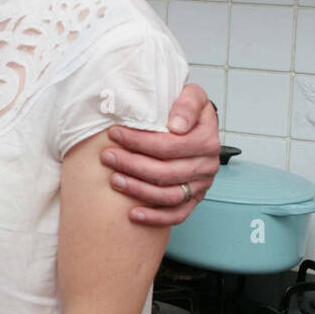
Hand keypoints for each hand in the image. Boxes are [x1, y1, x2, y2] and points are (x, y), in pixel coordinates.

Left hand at [100, 84, 219, 224]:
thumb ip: (187, 104)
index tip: (115, 134)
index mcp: (207, 139)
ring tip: (114, 180)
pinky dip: (155, 218)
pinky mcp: (194, 199)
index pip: (170, 145)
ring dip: (138, 190)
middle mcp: (207, 164)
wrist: (194, 123)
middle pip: (166, 172)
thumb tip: (176, 125)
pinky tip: (133, 214)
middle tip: (108, 157)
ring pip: (168, 195)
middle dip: (132, 164)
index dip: (140, 142)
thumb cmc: (186, 110)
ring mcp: (201, 184)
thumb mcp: (191, 95)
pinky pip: (177, 214)